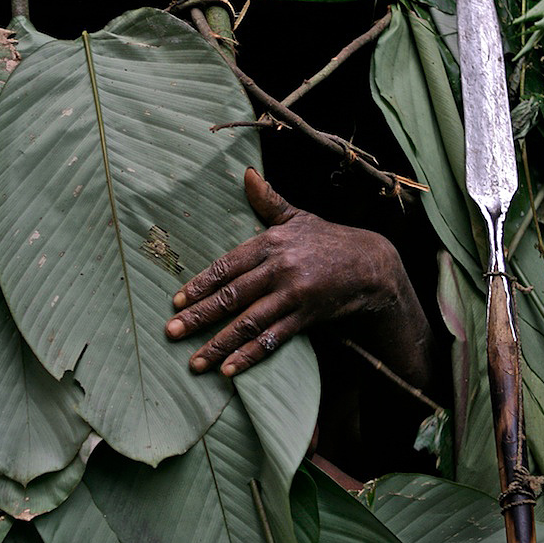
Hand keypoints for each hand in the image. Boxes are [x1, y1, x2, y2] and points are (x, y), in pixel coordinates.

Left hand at [165, 168, 424, 377]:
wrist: (372, 266)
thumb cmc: (328, 241)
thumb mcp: (297, 217)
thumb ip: (267, 200)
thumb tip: (246, 172)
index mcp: (271, 242)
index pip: (227, 265)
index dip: (201, 283)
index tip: (177, 300)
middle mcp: (279, 268)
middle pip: (232, 295)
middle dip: (199, 316)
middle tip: (171, 331)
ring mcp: (293, 294)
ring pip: (248, 322)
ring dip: (219, 344)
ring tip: (195, 362)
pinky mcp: (307, 316)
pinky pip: (273, 339)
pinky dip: (250, 355)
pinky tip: (229, 370)